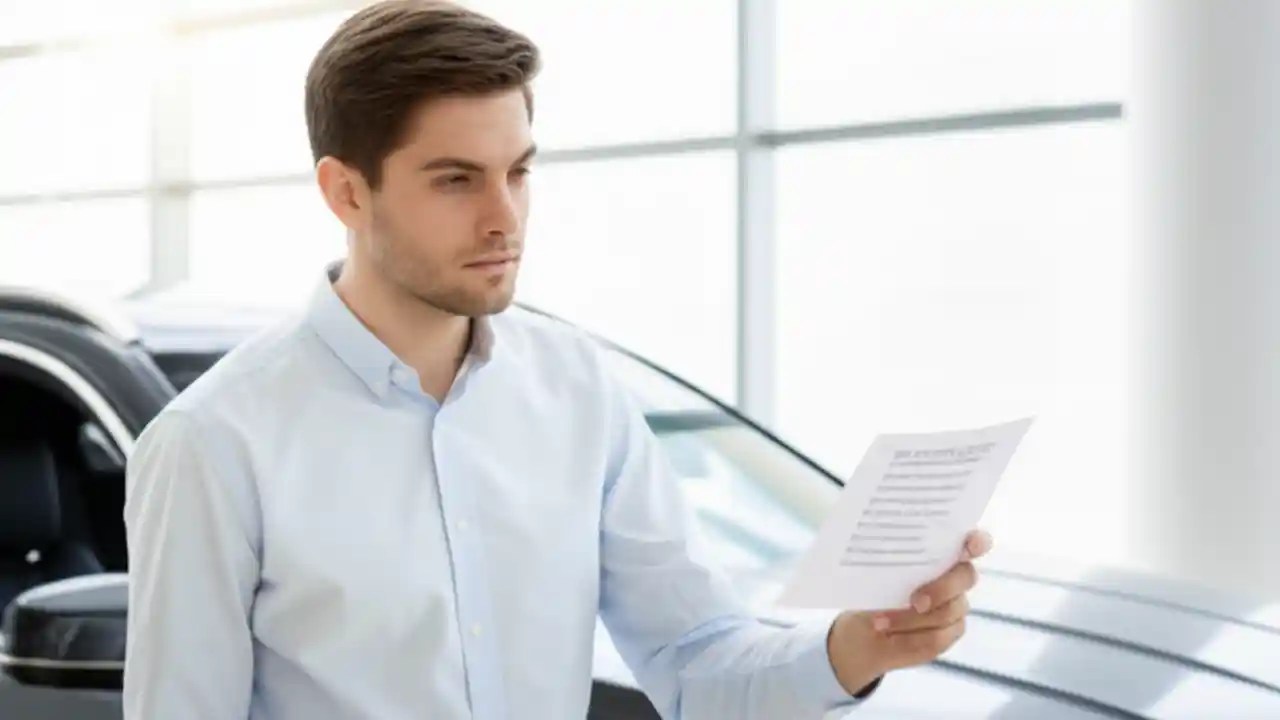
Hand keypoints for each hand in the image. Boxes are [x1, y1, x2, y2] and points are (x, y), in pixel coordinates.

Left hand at [825, 530, 992, 695]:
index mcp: (941, 552)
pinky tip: (888, 633)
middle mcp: (954, 578)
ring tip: (879, 621)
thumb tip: (887, 554)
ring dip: (910, 618)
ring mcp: (955, 607)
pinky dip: (909, 636)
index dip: (977, 542)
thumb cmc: (870, 591)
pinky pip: (937, 638)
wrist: (861, 630)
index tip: (971, 545)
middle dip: (941, 588)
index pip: (973, 542)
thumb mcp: (872, 572)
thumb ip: (889, 563)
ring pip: (948, 612)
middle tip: (915, 601)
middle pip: (966, 577)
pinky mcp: (948, 634)